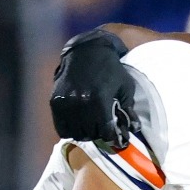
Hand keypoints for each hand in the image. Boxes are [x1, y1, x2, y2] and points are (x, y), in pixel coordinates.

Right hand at [51, 30, 139, 149]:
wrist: (86, 51)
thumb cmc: (110, 69)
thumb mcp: (125, 87)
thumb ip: (129, 110)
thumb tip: (133, 129)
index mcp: (100, 101)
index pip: (106, 133)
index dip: (112, 137)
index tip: (114, 136)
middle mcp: (81, 104)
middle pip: (91, 134)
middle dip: (99, 133)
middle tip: (102, 128)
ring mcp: (66, 104)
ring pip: (76, 134)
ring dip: (85, 133)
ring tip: (90, 126)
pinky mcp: (55, 102)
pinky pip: (61, 128)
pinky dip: (70, 130)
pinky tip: (77, 124)